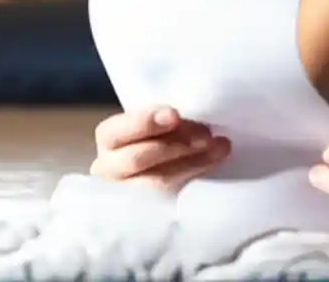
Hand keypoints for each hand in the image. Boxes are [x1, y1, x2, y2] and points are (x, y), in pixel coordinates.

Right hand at [90, 106, 230, 193]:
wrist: (156, 180)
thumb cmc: (157, 141)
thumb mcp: (153, 126)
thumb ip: (163, 121)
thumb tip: (189, 114)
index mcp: (109, 140)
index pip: (115, 131)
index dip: (144, 122)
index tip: (175, 114)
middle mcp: (110, 169)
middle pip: (136, 159)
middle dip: (175, 144)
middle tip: (206, 134)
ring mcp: (127, 195)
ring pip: (157, 182)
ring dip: (192, 162)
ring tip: (219, 148)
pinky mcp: (149, 214)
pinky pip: (171, 202)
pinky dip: (196, 179)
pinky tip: (214, 165)